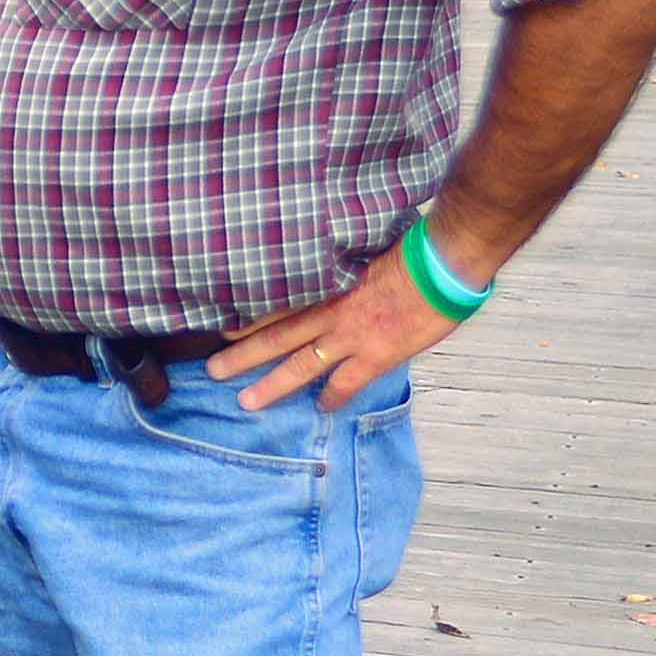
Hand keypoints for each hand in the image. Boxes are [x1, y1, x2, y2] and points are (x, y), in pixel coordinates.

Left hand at [210, 245, 473, 410]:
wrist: (444, 261)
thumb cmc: (411, 247)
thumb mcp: (364, 249)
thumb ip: (342, 268)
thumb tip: (329, 271)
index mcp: (326, 285)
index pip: (277, 303)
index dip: (248, 317)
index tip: (220, 326)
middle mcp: (330, 312)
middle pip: (276, 336)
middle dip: (242, 355)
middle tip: (212, 369)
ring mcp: (351, 336)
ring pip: (300, 364)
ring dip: (271, 385)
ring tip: (245, 401)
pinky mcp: (376, 354)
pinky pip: (346, 383)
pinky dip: (332, 397)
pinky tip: (320, 408)